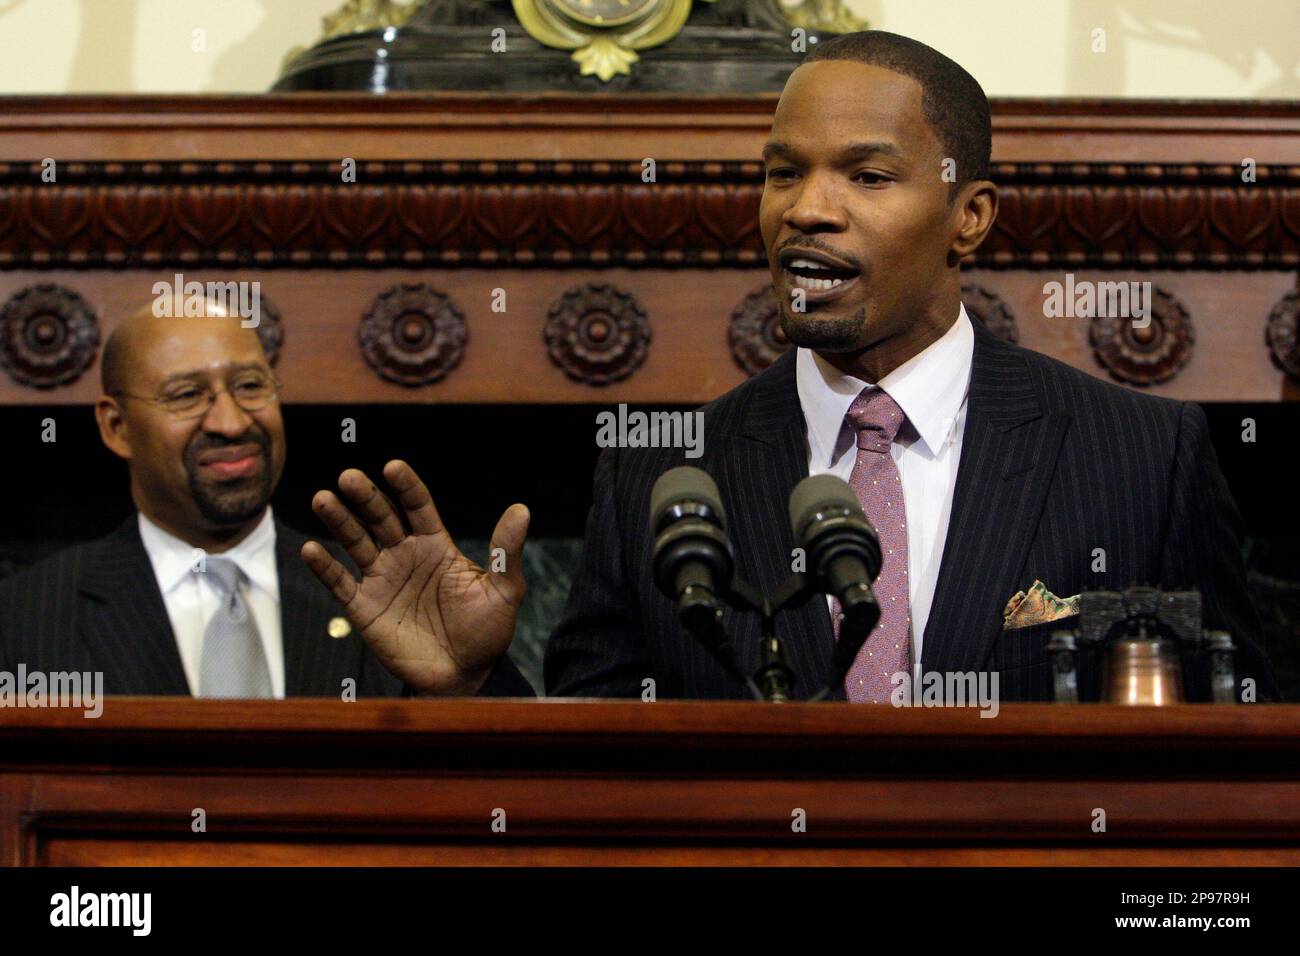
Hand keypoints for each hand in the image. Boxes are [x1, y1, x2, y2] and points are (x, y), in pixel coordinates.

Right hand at [301, 459, 528, 694]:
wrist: (464, 676)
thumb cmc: (487, 632)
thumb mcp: (504, 591)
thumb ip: (506, 552)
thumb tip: (522, 509)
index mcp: (435, 545)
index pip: (417, 506)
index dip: (406, 486)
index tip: (393, 467)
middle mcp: (405, 555)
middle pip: (381, 517)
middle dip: (365, 496)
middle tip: (349, 476)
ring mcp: (381, 579)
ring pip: (355, 541)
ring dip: (338, 520)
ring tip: (323, 499)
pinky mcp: (363, 607)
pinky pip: (339, 582)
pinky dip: (323, 566)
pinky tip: (310, 549)